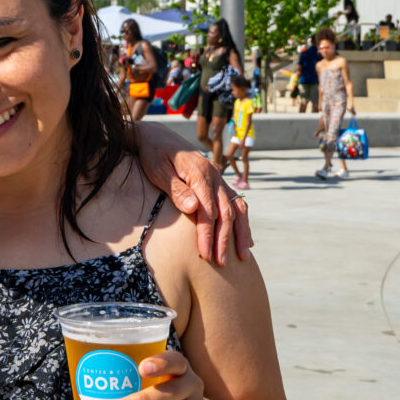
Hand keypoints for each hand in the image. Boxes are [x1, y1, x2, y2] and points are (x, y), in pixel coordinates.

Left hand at [136, 129, 249, 262]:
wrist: (157, 136)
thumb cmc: (153, 155)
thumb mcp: (158, 170)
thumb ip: (176, 189)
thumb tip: (194, 208)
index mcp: (200, 173)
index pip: (208, 210)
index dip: (207, 234)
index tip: (205, 254)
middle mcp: (214, 175)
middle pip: (226, 212)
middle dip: (224, 240)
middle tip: (221, 263)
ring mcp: (218, 178)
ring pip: (236, 208)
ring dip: (240, 233)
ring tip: (243, 256)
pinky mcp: (218, 182)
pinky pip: (235, 202)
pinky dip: (242, 221)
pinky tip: (245, 239)